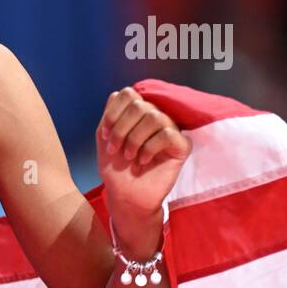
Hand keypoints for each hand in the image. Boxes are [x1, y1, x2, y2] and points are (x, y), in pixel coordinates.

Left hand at [96, 86, 191, 215]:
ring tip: (129, 156)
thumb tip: (117, 94)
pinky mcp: (182, 145)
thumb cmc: (116, 168)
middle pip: (140, 105)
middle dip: (121, 128)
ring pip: (155, 117)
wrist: (125, 194)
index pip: (128, 94)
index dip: (113, 113)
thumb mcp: (105, 138)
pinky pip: (168, 134)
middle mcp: (155, 117)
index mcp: (137, 114)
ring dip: (135, 139)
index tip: (105, 135)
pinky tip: (143, 160)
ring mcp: (170, 130)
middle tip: (115, 149)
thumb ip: (109, 115)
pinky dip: (150, 147)